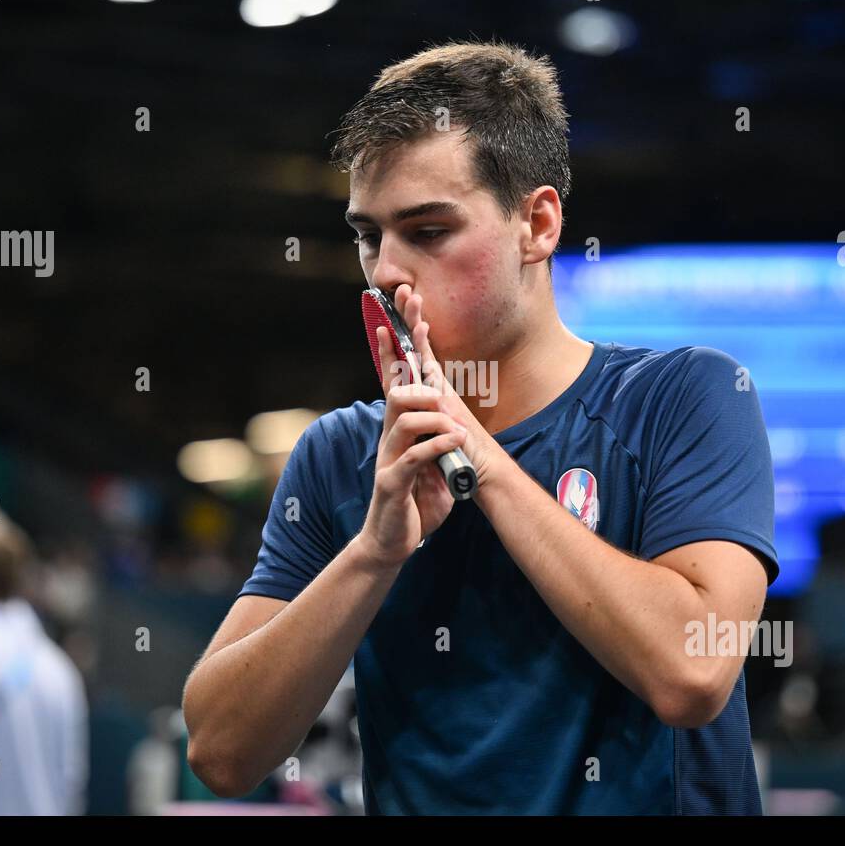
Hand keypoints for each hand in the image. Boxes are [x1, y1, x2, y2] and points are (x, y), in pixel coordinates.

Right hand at [358, 317, 468, 566]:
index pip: (398, 376)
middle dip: (407, 351)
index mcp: (401, 427)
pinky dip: (437, 445)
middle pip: (396, 386)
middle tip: (424, 323)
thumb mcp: (435, 460)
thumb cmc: (415, 499)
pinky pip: (414, 457)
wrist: (392, 541)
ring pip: (403, 418)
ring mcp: (389, 458)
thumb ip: (441, 437)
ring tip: (454, 418)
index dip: (402, 340)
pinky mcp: (393, 483)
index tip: (408, 305)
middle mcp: (390, 436)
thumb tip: (454, 415)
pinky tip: (455, 441)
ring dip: (432, 412)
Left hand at [390, 284, 498, 486]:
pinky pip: (430, 365)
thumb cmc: (455, 459)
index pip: (408, 365)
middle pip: (415, 348)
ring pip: (421, 349)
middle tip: (402, 290)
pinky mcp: (445, 395)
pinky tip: (420, 325)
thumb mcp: (429, 438)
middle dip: (408, 319)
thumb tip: (411, 415)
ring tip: (407, 294)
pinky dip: (424, 346)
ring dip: (414, 322)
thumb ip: (421, 422)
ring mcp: (439, 388)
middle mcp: (433, 387)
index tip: (386, 322)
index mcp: (426, 396)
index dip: (397, 344)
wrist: (478, 470)